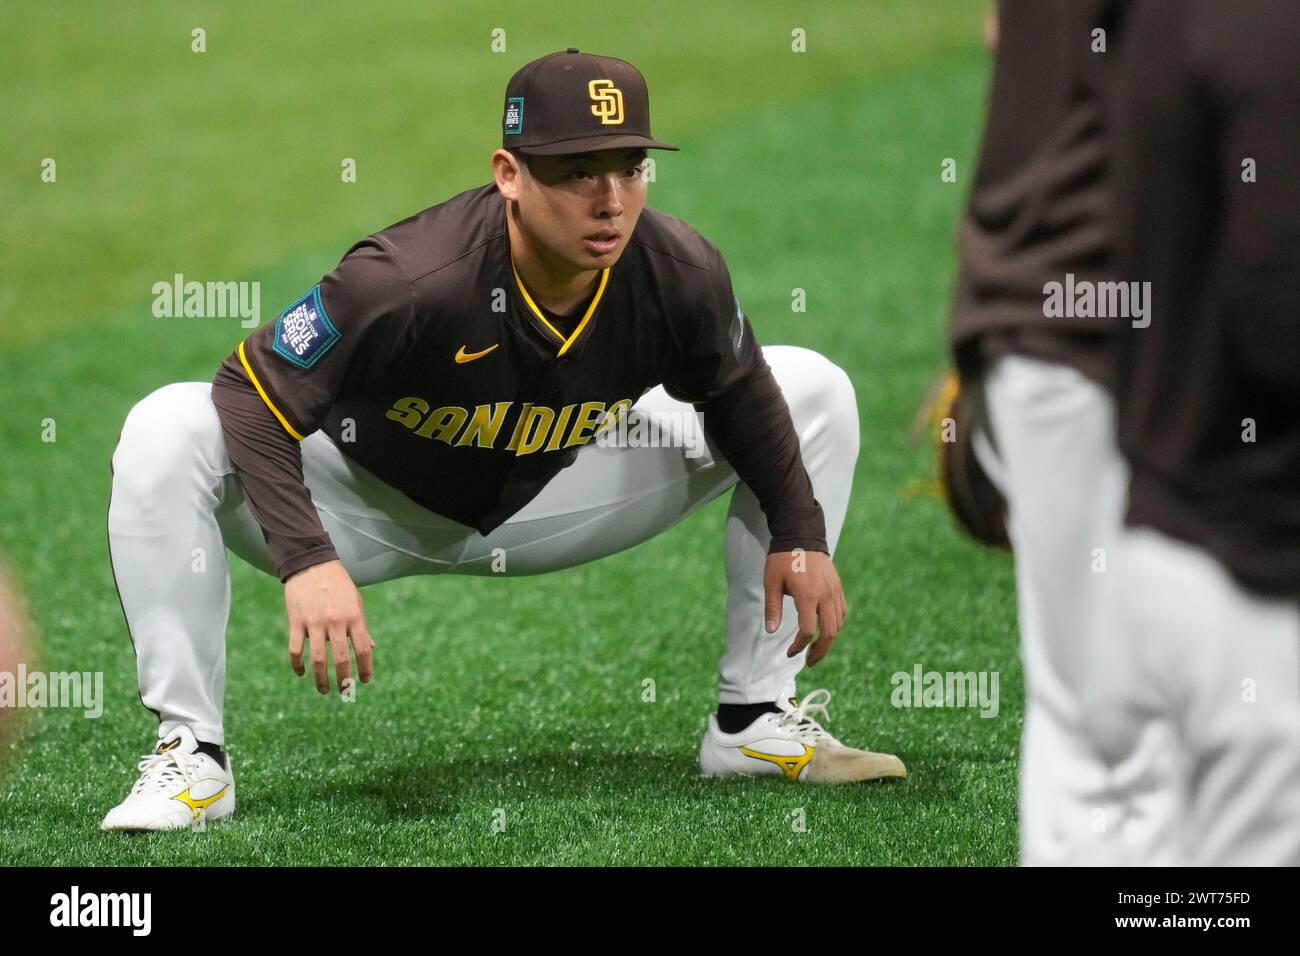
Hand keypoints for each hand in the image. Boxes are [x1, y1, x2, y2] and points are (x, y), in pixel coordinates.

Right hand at [284, 559, 374, 694]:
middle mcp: (336, 622)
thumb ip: (362, 626)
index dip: (365, 668)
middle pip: (341, 659)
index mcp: (354, 617)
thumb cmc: (338, 585)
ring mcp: (315, 622)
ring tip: (324, 690)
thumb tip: (371, 648)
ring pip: (318, 659)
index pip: (363, 649)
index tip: (364, 681)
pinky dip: (297, 665)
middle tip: (344, 692)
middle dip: (344, 680)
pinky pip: (295, 649)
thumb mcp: (356, 602)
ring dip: (321, 679)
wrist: (312, 564)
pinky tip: (301, 673)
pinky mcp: (296, 621)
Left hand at [763, 550, 846, 666]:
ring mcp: (834, 591)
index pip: (808, 630)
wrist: (802, 535)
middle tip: (810, 662)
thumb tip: (771, 631)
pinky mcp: (838, 587)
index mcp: (807, 595)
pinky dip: (836, 626)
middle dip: (820, 652)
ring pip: (838, 624)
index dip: (799, 646)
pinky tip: (826, 631)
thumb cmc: (783, 559)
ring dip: (829, 641)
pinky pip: (842, 612)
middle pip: (829, 633)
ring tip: (816, 651)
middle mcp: (825, 595)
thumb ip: (772, 608)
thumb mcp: (771, 582)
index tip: (790, 652)